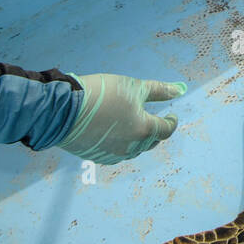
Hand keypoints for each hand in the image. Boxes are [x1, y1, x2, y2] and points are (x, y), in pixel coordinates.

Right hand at [57, 73, 187, 164]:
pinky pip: (115, 153)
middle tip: (153, 119)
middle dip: (155, 131)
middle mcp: (132, 148)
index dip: (171, 121)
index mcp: (144, 130)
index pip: (166, 129)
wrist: (62, 111)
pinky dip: (119, 143)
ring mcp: (114, 155)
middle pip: (151, 141)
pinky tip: (113, 132)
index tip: (172, 115)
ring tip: (132, 125)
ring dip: (137, 139)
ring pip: (133, 149)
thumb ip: (159, 90)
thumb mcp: (134, 87)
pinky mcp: (97, 157)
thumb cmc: (101, 94)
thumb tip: (180, 89)